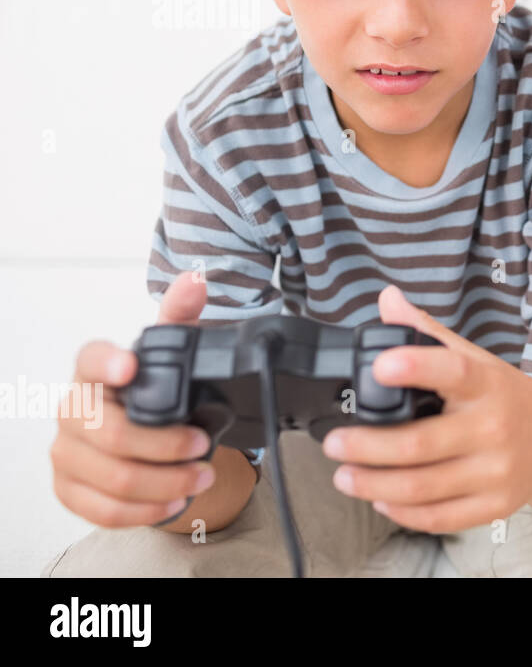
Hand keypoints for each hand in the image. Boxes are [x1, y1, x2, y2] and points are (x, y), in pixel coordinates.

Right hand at [50, 274, 217, 526]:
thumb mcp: (171, 354)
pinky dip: (145, 510)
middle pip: (111, 435)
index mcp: (94, 371)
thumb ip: (180, 318)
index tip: (131, 368)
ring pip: (113, 477)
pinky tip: (174, 502)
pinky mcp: (70, 489)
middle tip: (203, 447)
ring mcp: (66, 452)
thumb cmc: (151, 391)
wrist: (138, 434)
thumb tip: (195, 281)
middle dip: (165, 447)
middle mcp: (71, 410)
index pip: (89, 360)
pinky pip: (104, 509)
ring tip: (201, 477)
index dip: (108, 363)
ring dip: (165, 483)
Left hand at [321, 285, 531, 532]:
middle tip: (334, 443)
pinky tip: (379, 499)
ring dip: (371, 484)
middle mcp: (494, 428)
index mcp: (486, 384)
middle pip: (419, 444)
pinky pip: (438, 518)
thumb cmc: (507, 399)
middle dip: (366, 446)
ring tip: (344, 475)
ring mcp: (495, 472)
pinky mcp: (493, 506)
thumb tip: (387, 299)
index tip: (379, 366)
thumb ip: (428, 333)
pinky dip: (401, 513)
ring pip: (420, 488)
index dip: (415, 367)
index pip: (452, 370)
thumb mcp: (476, 360)